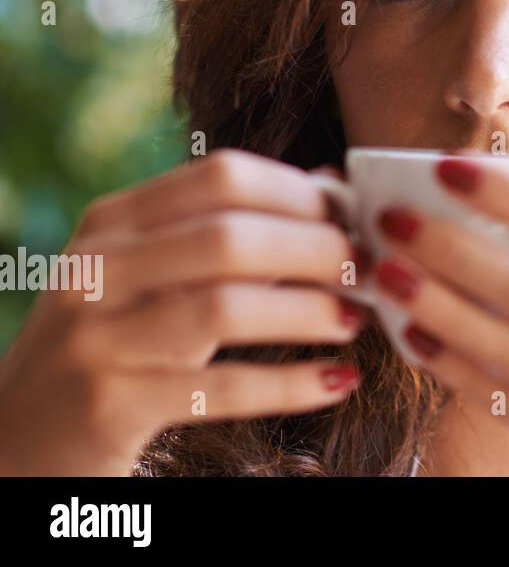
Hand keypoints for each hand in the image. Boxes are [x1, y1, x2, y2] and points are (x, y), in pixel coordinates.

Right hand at [0, 149, 365, 475]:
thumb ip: (227, 229)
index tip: (353, 217)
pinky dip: (289, 384)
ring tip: (354, 320)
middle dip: (316, 250)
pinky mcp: (110, 404)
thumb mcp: (150, 272)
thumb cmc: (116, 339)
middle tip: (368, 270)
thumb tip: (330, 188)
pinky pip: (218, 390)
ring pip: (224, 308)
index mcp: (114, 221)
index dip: (301, 194)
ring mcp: (97, 338)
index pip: (222, 177)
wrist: (18, 436)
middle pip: (230, 237)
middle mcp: (98, 270)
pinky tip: (337, 380)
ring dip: (307, 312)